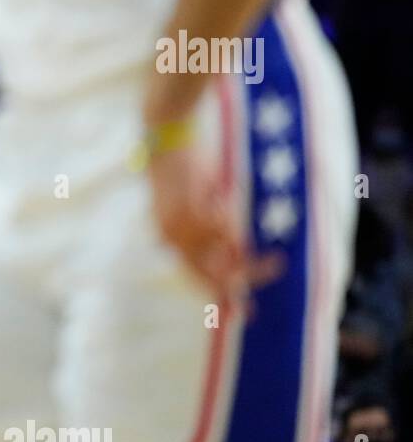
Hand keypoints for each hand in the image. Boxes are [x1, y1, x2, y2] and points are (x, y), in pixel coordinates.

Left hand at [146, 142, 281, 301]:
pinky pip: (223, 226)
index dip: (224, 292)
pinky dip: (227, 213)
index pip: (198, 277)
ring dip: (236, 233)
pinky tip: (217, 189)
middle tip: (276, 265)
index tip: (249, 307)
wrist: (166, 133)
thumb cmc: (186, 163)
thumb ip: (215, 228)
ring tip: (224, 200)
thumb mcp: (200, 201)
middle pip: (212, 274)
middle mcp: (168, 237)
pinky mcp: (186, 211)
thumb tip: (238, 250)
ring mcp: (176, 226)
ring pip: (224, 248)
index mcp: (167, 237)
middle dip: (245, 274)